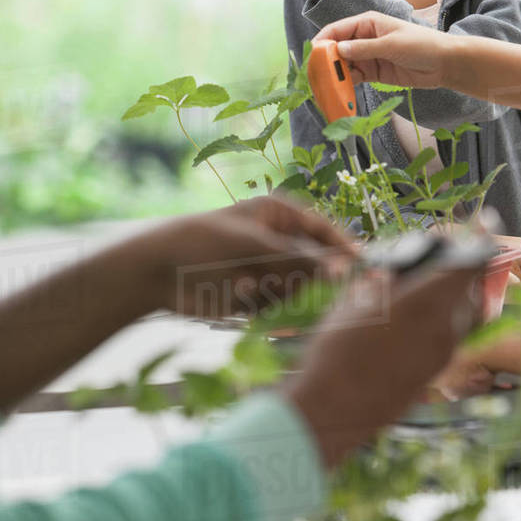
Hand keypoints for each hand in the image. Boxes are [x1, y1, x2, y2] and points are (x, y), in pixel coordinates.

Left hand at [141, 196, 354, 320]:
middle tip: (299, 288)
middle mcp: (278, 241)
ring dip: (278, 293)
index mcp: (279, 215)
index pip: (324, 231)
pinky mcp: (255, 293)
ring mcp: (267, 268)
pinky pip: (276, 305)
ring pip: (297, 290)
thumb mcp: (253, 247)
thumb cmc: (203, 243)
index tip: (363, 269)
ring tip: (248, 285)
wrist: (158, 271)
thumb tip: (340, 272)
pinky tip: (238, 294)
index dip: (344, 249)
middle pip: (316, 265)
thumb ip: (298, 262)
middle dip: (309, 279)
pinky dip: (261, 304)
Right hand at [283, 257, 483, 467]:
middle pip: (470, 288)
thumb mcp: (357, 299)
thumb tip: (397, 273)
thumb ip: (387, 280)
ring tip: (419, 291)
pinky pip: (450, 336)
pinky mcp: (436, 372)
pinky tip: (409, 321)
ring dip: (451, 296)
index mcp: (427, 302)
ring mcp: (443, 354)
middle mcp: (445, 328)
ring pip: (464, 314)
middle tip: (436, 261)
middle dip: (460, 269)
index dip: (479, 241)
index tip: (483, 226)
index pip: (471, 263)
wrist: (332, 408)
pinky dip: (441, 320)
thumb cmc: (337, 348)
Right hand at [316, 12, 451, 86]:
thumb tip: (338, 50)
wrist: (444, 63)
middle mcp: (364, 38)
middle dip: (326, 61)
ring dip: (335, 75)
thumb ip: (365, 48)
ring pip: (344, 65)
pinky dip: (347, 84)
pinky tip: (340, 92)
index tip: (312, 55)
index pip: (337, 30)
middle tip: (315, 76)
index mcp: (367, 23)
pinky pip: (355, 77)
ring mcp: (368, 56)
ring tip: (325, 87)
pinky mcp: (374, 72)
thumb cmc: (421, 45)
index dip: (323, 41)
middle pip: (337, 49)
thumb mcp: (391, 45)